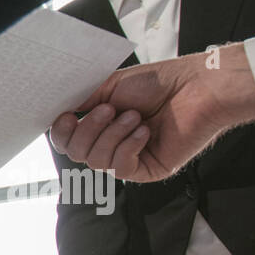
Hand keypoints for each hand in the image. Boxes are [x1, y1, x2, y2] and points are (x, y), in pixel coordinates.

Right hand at [50, 43, 254, 181]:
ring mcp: (126, 159)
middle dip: (90, 129)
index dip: (61, 132)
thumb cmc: (160, 84)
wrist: (197, 88)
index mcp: (100, 126)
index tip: (68, 115)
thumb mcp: (110, 86)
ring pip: (96, 161)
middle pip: (75, 153)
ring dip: (114, 134)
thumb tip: (58, 110)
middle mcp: (110, 144)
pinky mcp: (144, 171)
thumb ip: (82, 100)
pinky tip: (145, 131)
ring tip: (135, 116)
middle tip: (111, 109)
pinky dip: (129, 146)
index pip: (66, 141)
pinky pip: (119, 167)